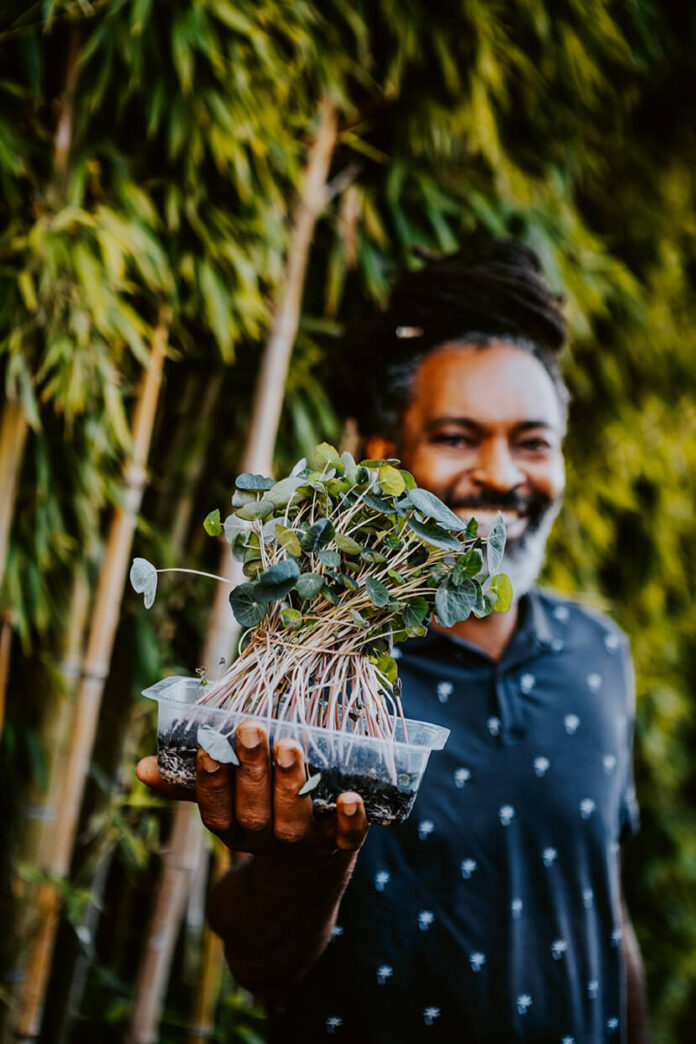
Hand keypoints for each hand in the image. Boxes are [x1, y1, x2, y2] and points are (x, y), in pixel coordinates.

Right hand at [136, 719, 368, 856]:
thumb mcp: (224, 812)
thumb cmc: (261, 827)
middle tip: (253, 730)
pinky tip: (351, 797)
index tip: (209, 751)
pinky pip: (349, 840)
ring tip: (291, 747)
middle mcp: (269, 843)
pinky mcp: (342, 849)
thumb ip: (191, 785)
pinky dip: (350, 822)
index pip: (217, 813)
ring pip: (294, 824)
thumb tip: (141, 767)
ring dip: (291, 787)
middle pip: (255, 815)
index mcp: (237, 832)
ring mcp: (306, 848)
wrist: (303, 891)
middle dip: (253, 773)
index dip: (212, 785)